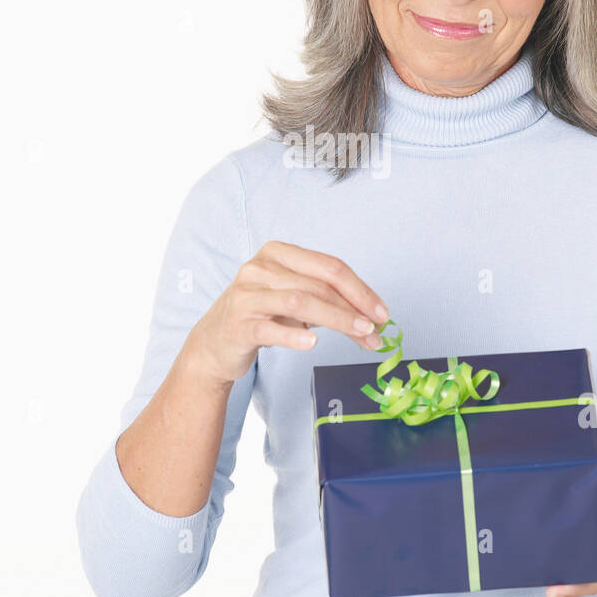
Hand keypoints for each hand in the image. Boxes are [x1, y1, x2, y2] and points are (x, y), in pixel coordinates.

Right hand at [183, 240, 388, 389]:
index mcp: (279, 253)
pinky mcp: (238, 324)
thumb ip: (329, 303)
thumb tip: (372, 321)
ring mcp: (247, 295)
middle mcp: (260, 268)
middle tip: (376, 329)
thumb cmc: (262, 315)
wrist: (215, 342)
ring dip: (336, 319)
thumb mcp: (296, 301)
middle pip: (318, 285)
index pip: (329, 266)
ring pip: (300, 302)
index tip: (382, 311)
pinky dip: (294, 335)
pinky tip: (313, 342)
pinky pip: (270, 328)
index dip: (360, 289)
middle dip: (354, 308)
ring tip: (360, 334)